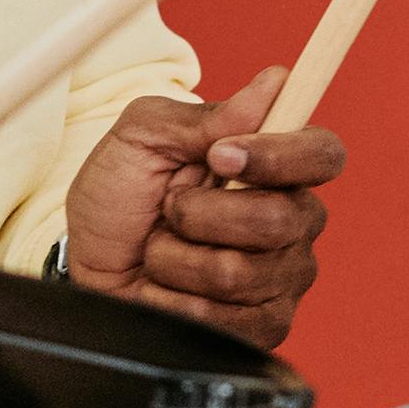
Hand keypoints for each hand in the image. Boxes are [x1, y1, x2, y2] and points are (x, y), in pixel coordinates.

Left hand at [60, 68, 340, 350]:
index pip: (322, 154)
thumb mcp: (144, 137)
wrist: (85, 265)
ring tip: (160, 250)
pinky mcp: (265, 325)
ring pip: (240, 272)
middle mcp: (294, 220)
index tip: (218, 156)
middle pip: (278, 218)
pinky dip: (176, 300)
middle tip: (169, 208)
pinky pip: (229, 318)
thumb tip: (275, 82)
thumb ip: (206, 116)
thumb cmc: (119, 196)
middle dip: (199, 213)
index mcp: (278, 165)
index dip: (277, 157)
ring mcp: (284, 277)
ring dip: (175, 258)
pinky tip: (167, 289)